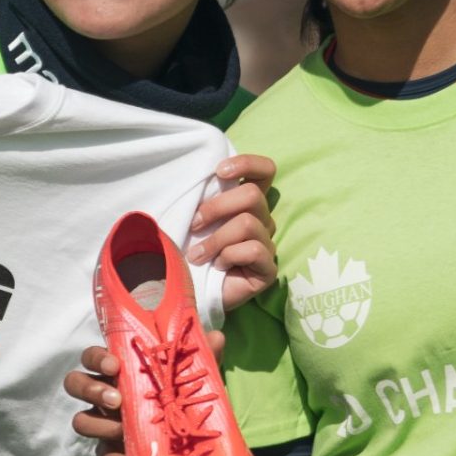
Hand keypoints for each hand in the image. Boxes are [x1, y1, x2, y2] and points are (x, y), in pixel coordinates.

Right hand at [66, 330, 226, 455]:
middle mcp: (105, 393)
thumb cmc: (183, 397)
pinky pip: (102, 455)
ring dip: (98, 423)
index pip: (93, 357)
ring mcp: (105, 423)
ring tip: (122, 428)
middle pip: (75, 383)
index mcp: (119, 370)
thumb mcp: (193, 377)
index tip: (114, 364)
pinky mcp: (111, 452)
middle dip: (90, 388)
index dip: (96, 358)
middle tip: (117, 399)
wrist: (192, 439)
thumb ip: (202, 357)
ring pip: (81, 420)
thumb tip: (217, 337)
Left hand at [185, 153, 276, 311]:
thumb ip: (200, 198)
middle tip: (194, 225)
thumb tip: (198, 177)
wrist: (188, 292)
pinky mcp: (268, 268)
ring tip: (198, 255)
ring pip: (247, 224)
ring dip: (216, 239)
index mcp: (246, 203)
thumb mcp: (190, 219)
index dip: (247, 164)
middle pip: (252, 195)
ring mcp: (267, 244)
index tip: (219, 172)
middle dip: (217, 207)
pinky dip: (229, 256)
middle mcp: (261, 219)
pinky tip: (218, 267)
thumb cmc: (187, 251)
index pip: (265, 170)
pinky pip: (253, 249)